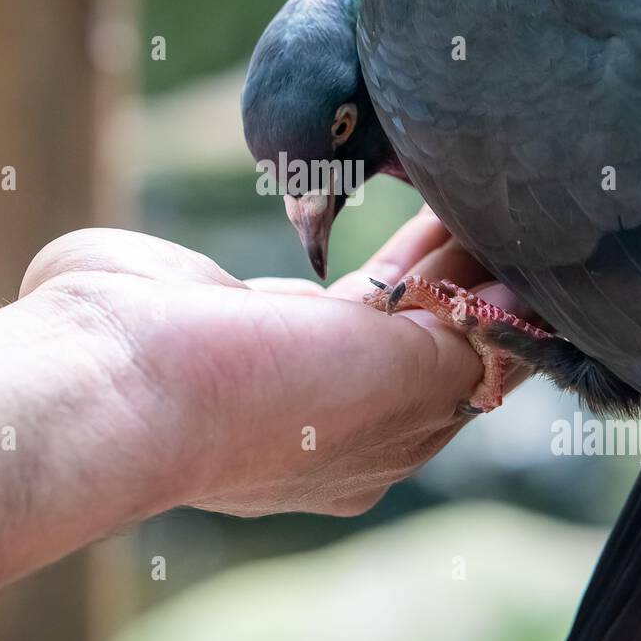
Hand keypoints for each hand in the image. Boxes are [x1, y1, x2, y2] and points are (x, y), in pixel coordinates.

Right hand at [19, 210, 521, 517]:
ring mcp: (272, 364)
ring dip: (417, 253)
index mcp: (374, 449)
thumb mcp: (393, 380)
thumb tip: (521, 317)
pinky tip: (375, 207)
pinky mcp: (230, 312)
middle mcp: (324, 414)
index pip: (462, 376)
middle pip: (419, 337)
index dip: (500, 315)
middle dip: (461, 277)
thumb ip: (464, 347)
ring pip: (371, 303)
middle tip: (497, 206)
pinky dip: (352, 242)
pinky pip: (314, 275)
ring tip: (455, 192)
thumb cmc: (260, 395)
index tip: (529, 252)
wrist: (111, 372)